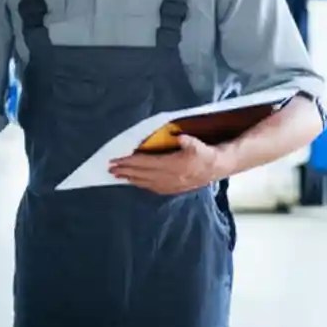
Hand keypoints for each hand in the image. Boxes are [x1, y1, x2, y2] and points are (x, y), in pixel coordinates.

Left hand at [108, 134, 225, 194]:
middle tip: (110, 169)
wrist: (216, 168)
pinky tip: (135, 182)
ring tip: (118, 175)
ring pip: (145, 182)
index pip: (145, 163)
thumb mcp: (197, 144)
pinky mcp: (173, 189)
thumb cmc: (205, 153)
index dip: (130, 162)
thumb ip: (186, 141)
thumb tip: (178, 137)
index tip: (117, 160)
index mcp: (173, 165)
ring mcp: (171, 185)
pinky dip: (141, 185)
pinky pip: (153, 188)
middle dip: (125, 171)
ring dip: (131, 179)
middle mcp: (169, 177)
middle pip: (142, 174)